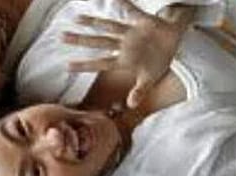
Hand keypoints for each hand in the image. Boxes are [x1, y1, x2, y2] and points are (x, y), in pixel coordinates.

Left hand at [63, 0, 190, 108]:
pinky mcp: (143, 22)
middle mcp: (123, 45)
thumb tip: (131, 106)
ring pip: (109, 26)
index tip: (67, 67)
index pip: (100, 63)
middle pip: (98, 42)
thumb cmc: (159, 61)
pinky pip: (133, 12)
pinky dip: (125, 5)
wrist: (175, 42)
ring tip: (76, 18)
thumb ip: (139, 91)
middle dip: (80, 40)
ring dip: (94, 22)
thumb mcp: (149, 79)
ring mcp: (131, 33)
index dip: (84, 65)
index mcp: (123, 60)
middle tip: (61, 37)